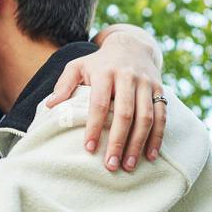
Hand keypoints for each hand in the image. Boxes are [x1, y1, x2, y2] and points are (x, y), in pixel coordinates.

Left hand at [43, 28, 166, 171]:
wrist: (132, 45)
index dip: (94, 126)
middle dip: (118, 141)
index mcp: (105, 72)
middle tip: (110, 165)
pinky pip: (161, 116)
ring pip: (146, 117)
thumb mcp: (78, 66)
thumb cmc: (99, 62)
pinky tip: (150, 156)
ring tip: (129, 166)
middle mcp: (128, 77)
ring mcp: (146, 84)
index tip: (89, 148)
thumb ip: (64, 84)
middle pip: (125, 113)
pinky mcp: (160, 90)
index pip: (99, 103)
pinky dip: (157, 137)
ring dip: (138, 144)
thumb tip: (50, 105)